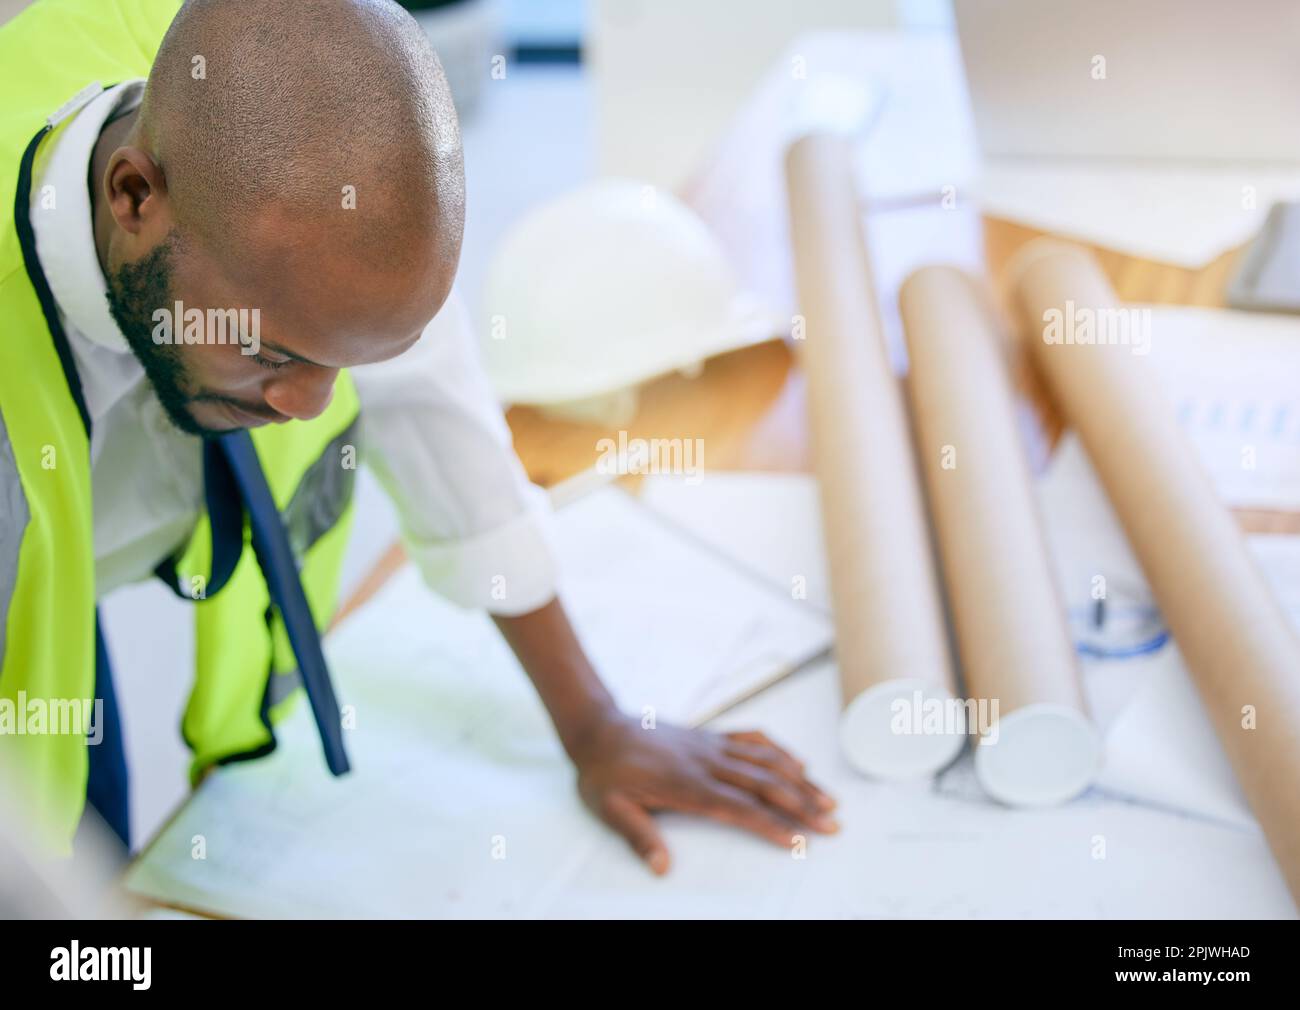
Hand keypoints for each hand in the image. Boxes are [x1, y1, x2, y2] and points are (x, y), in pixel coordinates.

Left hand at [570, 713, 837, 874]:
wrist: (598, 729)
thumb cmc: (602, 774)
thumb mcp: (609, 809)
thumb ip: (638, 837)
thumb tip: (660, 867)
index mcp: (684, 784)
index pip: (738, 808)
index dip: (771, 825)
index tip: (798, 841)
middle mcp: (705, 762)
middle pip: (764, 784)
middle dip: (802, 805)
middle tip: (832, 824)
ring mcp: (710, 746)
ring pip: (765, 760)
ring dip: (800, 779)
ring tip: (828, 799)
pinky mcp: (710, 737)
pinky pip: (752, 739)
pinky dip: (779, 750)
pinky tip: (797, 763)